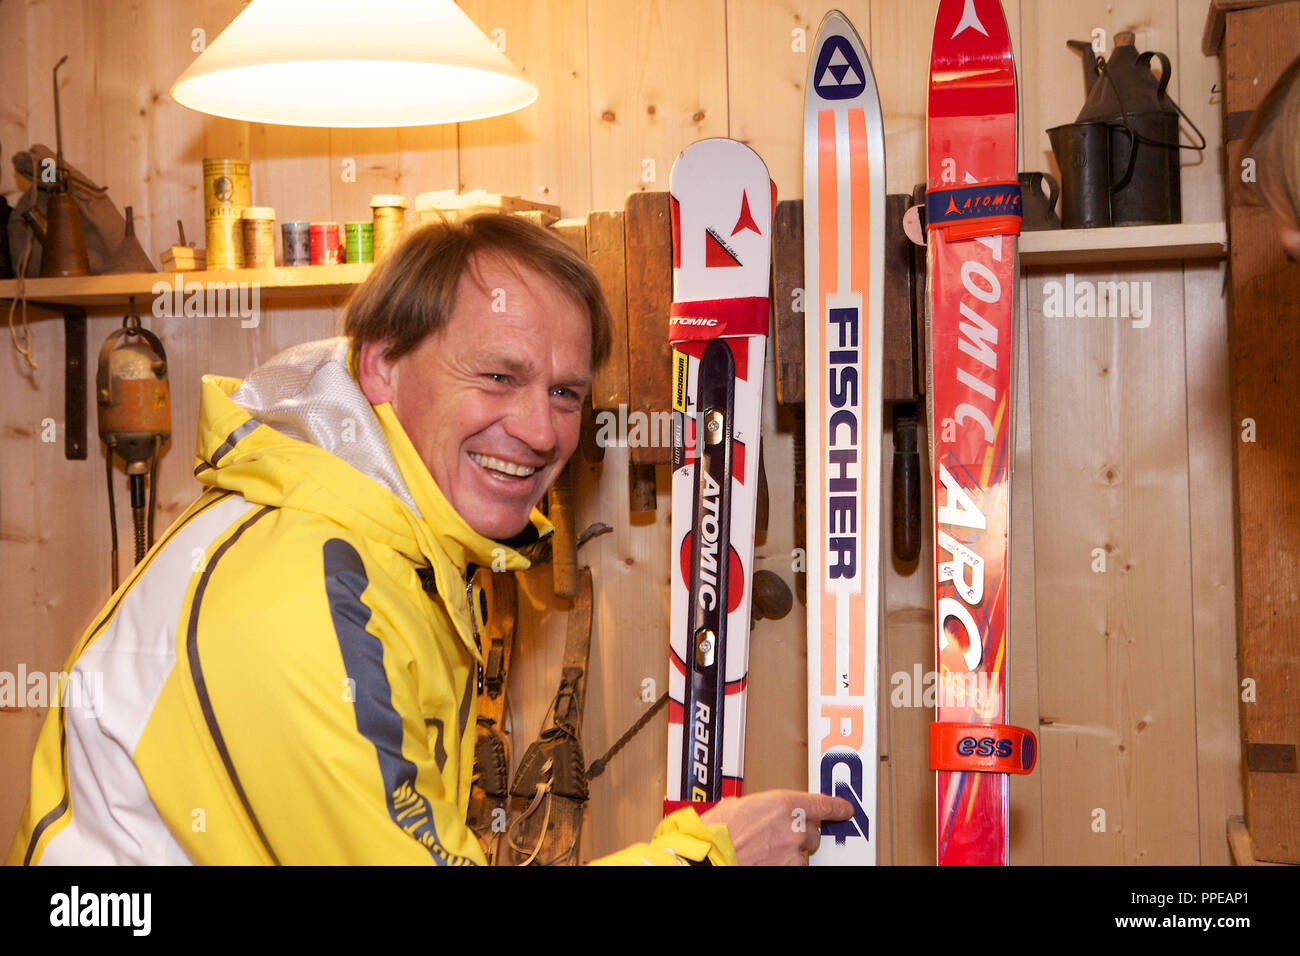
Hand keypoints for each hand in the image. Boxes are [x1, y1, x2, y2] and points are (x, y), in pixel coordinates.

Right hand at [699, 790, 853, 865]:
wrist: (710, 856)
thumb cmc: (716, 831)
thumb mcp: (739, 805)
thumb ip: (761, 807)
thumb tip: (763, 812)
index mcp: (784, 804)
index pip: (823, 803)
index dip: (838, 806)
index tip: (845, 808)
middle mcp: (795, 827)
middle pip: (812, 831)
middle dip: (799, 834)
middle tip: (777, 836)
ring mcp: (793, 853)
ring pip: (801, 854)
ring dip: (788, 853)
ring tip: (764, 852)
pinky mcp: (789, 870)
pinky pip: (793, 867)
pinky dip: (782, 865)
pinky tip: (764, 861)